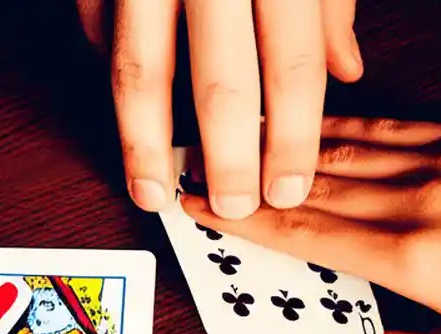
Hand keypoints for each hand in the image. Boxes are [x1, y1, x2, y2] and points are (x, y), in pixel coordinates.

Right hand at [79, 0, 362, 216]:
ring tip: (152, 191)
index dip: (291, 138)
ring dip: (143, 143)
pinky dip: (104, 69)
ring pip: (138, 72)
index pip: (292, 68)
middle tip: (235, 206)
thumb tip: (344, 68)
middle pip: (220, 82)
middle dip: (227, 159)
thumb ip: (328, 4)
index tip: (287, 189)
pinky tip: (124, 107)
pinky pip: (96, 29)